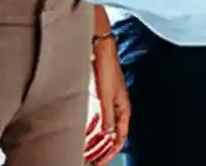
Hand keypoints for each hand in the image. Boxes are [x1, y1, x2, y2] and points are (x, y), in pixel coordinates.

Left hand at [83, 36, 128, 164]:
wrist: (100, 51)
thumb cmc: (107, 70)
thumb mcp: (106, 97)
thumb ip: (107, 118)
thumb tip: (108, 136)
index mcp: (123, 109)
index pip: (119, 137)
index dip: (110, 152)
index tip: (99, 163)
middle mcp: (117, 108)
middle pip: (111, 136)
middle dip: (100, 149)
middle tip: (89, 161)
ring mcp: (108, 103)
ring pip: (103, 128)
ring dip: (94, 141)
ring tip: (84, 152)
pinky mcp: (100, 98)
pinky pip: (96, 119)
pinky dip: (90, 129)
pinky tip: (82, 135)